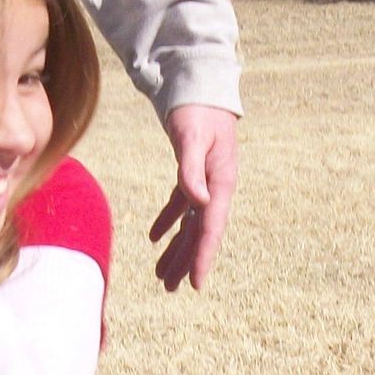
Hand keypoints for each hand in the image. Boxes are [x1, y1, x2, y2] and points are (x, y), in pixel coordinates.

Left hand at [149, 103, 238, 292]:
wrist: (201, 85)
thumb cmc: (197, 109)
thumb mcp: (192, 137)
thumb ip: (192, 169)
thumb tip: (198, 202)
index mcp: (221, 182)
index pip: (210, 227)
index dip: (202, 256)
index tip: (195, 283)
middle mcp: (216, 186)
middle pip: (200, 232)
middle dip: (185, 261)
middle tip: (170, 288)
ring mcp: (206, 181)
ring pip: (191, 223)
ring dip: (177, 248)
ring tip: (161, 275)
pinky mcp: (194, 173)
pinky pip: (181, 205)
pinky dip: (168, 221)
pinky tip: (154, 238)